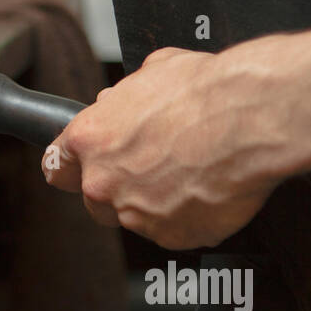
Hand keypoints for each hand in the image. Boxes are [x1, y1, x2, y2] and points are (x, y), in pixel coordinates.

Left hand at [43, 46, 286, 249]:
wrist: (252, 120)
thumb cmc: (207, 93)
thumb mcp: (151, 74)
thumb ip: (125, 101)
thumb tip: (122, 103)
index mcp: (90, 140)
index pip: (58, 166)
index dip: (72, 165)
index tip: (81, 167)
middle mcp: (105, 183)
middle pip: (94, 199)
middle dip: (117, 186)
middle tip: (152, 167)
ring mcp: (138, 215)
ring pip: (136, 216)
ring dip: (155, 201)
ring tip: (191, 172)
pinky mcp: (174, 237)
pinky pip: (175, 230)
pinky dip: (189, 216)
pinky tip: (208, 188)